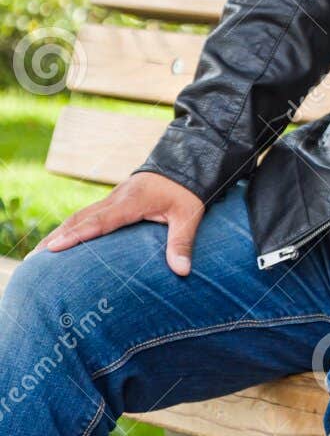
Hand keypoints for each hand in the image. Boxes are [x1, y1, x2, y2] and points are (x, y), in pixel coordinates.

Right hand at [31, 171, 204, 275]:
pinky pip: (85, 215)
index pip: (101, 220)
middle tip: (33, 259)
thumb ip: (183, 242)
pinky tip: (57, 242)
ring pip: (79, 216)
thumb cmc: (186, 191)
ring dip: (58, 233)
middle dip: (57, 238)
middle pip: (81, 219)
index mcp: (132, 201)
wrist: (185, 163)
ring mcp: (111, 198)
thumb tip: (182, 271)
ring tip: (36, 255)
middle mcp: (116, 198)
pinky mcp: (111, 201)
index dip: (77, 234)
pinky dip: (69, 227)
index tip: (54, 246)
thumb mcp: (190, 215)